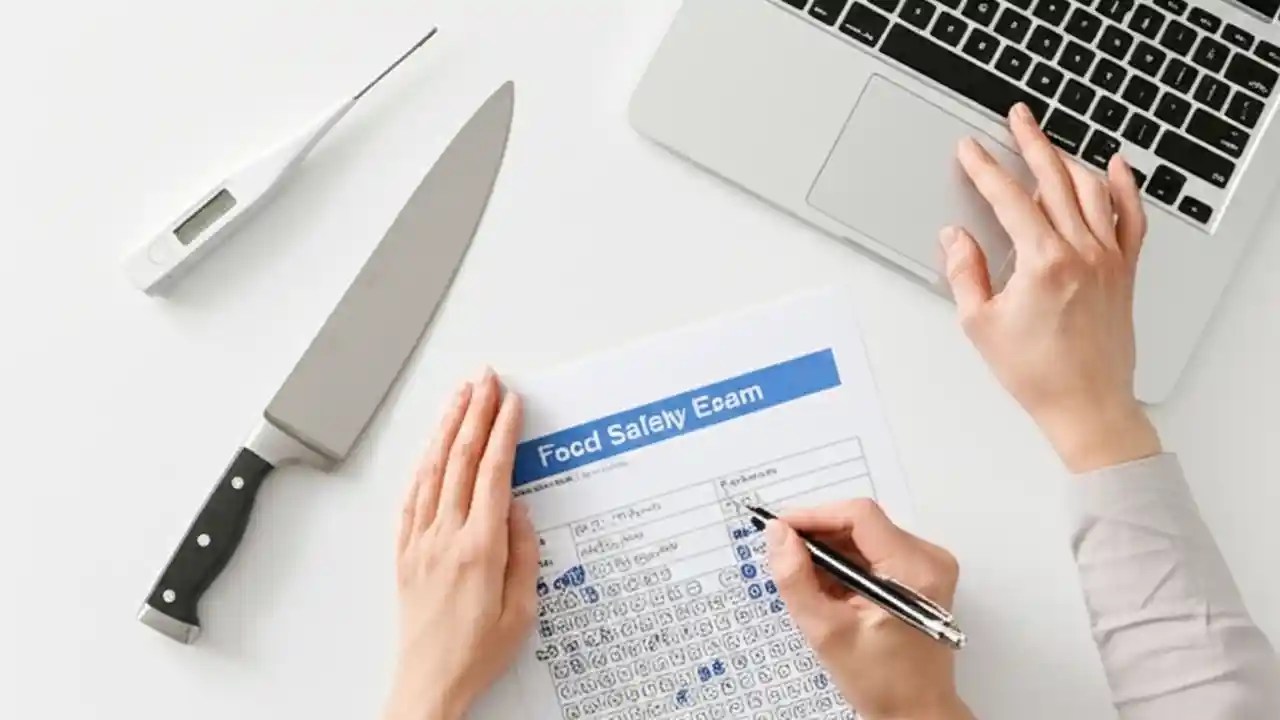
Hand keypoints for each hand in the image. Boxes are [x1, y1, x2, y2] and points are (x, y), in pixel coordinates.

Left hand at [385, 370, 537, 719]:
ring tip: (459, 396)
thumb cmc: (477, 653)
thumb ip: (523, 552)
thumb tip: (517, 507)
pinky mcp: (404, 552)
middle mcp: (445, 538)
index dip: (502, 432)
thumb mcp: (522, 609)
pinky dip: (422, 464)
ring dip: (446, 427)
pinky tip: (430, 446)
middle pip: (460, 460)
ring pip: (432, 470)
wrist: (429, 683)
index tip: (512, 403)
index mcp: (480, 549)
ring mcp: (420, 542)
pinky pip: (411, 497)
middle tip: (486, 380)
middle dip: (475, 413)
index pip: (492, 473)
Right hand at [766, 500, 972, 719]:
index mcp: (913, 571)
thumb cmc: (880, 681)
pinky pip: (876, 551)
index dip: (815, 516)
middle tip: (786, 557)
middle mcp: (929, 559)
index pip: (860, 517)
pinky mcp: (921, 573)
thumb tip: (777, 534)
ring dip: (832, 552)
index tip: (781, 529)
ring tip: (809, 582)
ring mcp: (928, 565)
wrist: (915, 711)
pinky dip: (848, 563)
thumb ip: (796, 578)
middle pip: (863, 524)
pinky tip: (831, 589)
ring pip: (866, 536)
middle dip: (820, 537)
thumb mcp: (826, 631)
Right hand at [943, 102, 1160, 471]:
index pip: (1009, 198)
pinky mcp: (1125, 271)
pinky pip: (1132, 217)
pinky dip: (1125, 187)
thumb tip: (956, 238)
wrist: (1087, 404)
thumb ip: (966, 272)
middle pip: (1054, 180)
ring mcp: (1109, 259)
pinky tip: (1116, 167)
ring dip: (1067, 160)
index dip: (986, 168)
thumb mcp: (981, 323)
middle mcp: (1081, 252)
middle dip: (1031, 142)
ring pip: (1091, 190)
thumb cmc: (1037, 373)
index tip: (971, 150)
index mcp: (1043, 262)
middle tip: (1016, 118)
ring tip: (1049, 142)